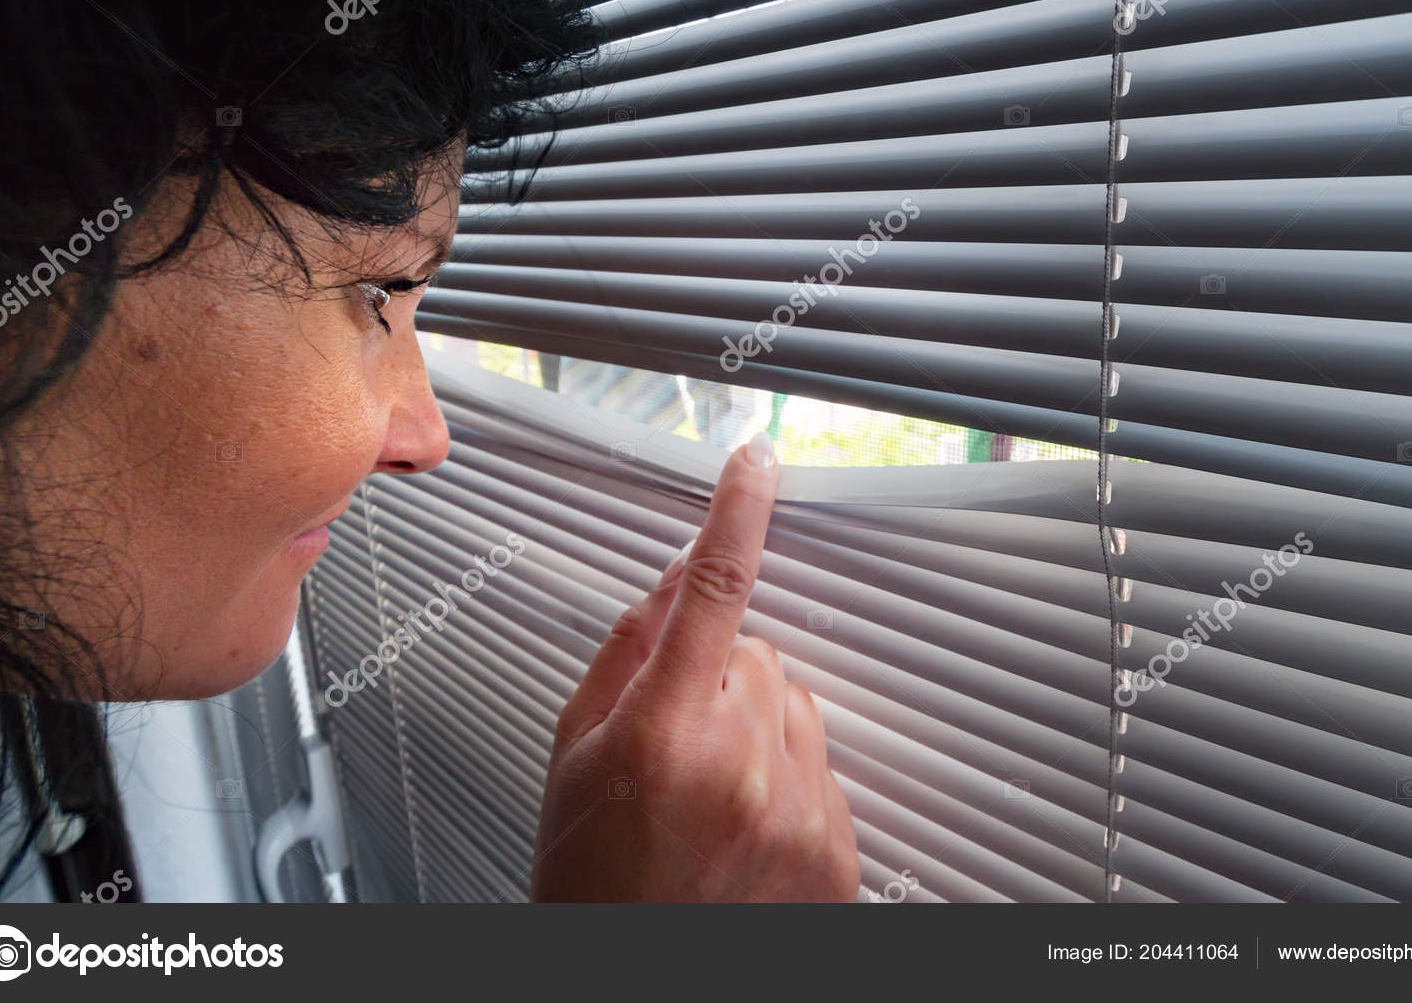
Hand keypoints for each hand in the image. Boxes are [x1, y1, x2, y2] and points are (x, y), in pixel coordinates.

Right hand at [529, 431, 859, 901]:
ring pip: (796, 705)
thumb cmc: (591, 881)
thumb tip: (672, 580)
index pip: (714, 590)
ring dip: (759, 724)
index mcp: (666, 731)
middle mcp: (744, 764)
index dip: (738, 513)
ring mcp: (801, 809)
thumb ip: (625, 655)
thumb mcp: (573, 755)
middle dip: (720, 673)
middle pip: (758, 653)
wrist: (639, 978)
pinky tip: (741, 825)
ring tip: (708, 791)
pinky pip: (823, 765)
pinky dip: (788, 777)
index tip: (756, 462)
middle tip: (675, 738)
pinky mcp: (838, 848)